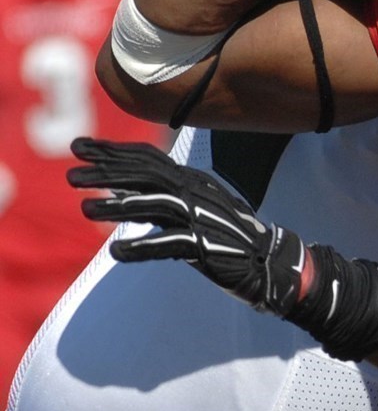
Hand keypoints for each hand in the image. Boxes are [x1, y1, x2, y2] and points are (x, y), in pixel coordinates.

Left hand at [68, 138, 310, 313]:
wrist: (272, 264)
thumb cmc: (230, 239)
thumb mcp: (194, 209)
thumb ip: (162, 199)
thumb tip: (122, 193)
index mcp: (192, 181)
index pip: (148, 159)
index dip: (113, 152)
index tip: (80, 147)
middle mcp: (196, 194)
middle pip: (146, 176)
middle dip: (107, 172)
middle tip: (71, 176)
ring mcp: (203, 219)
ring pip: (155, 205)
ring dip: (118, 207)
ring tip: (86, 209)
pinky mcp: (209, 247)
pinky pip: (171, 245)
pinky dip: (143, 248)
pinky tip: (118, 253)